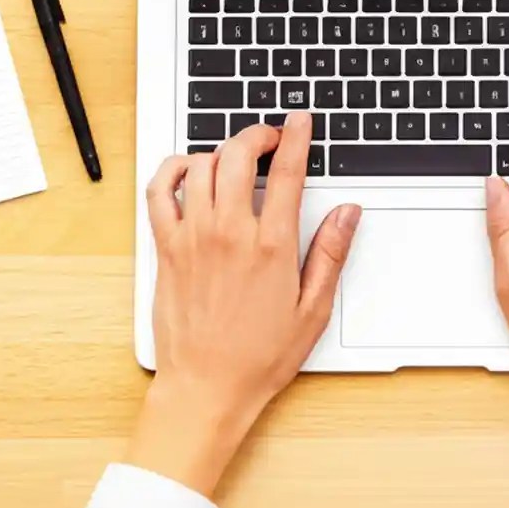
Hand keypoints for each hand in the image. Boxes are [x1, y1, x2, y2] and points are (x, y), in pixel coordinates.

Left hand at [127, 112, 361, 495]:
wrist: (207, 387)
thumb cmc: (259, 356)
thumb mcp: (313, 309)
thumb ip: (331, 253)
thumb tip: (348, 213)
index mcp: (272, 247)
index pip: (287, 172)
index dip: (296, 137)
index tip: (300, 120)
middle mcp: (230, 234)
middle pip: (239, 155)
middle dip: (257, 134)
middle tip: (270, 137)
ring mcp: (193, 237)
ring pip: (202, 166)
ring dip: (221, 150)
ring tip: (236, 156)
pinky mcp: (166, 248)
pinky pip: (160, 192)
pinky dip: (172, 170)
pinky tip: (188, 170)